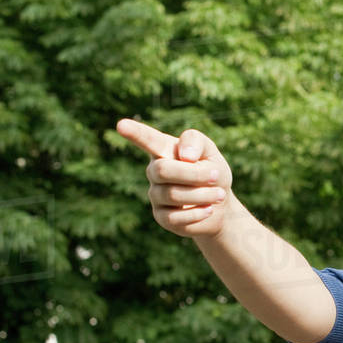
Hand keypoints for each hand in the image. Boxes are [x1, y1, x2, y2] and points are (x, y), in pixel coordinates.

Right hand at [116, 119, 233, 237]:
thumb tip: (184, 155)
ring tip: (219, 194)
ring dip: (202, 194)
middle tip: (216, 176)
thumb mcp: (211, 153)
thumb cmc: (213, 174)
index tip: (121, 125)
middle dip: (193, 174)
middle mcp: (155, 171)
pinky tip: (208, 209)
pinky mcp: (162, 217)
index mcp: (164, 151)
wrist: (221, 206)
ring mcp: (156, 195)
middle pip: (162, 170)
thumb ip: (196, 143)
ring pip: (173, 194)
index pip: (147, 139)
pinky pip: (175, 217)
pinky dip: (197, 213)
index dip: (134, 132)